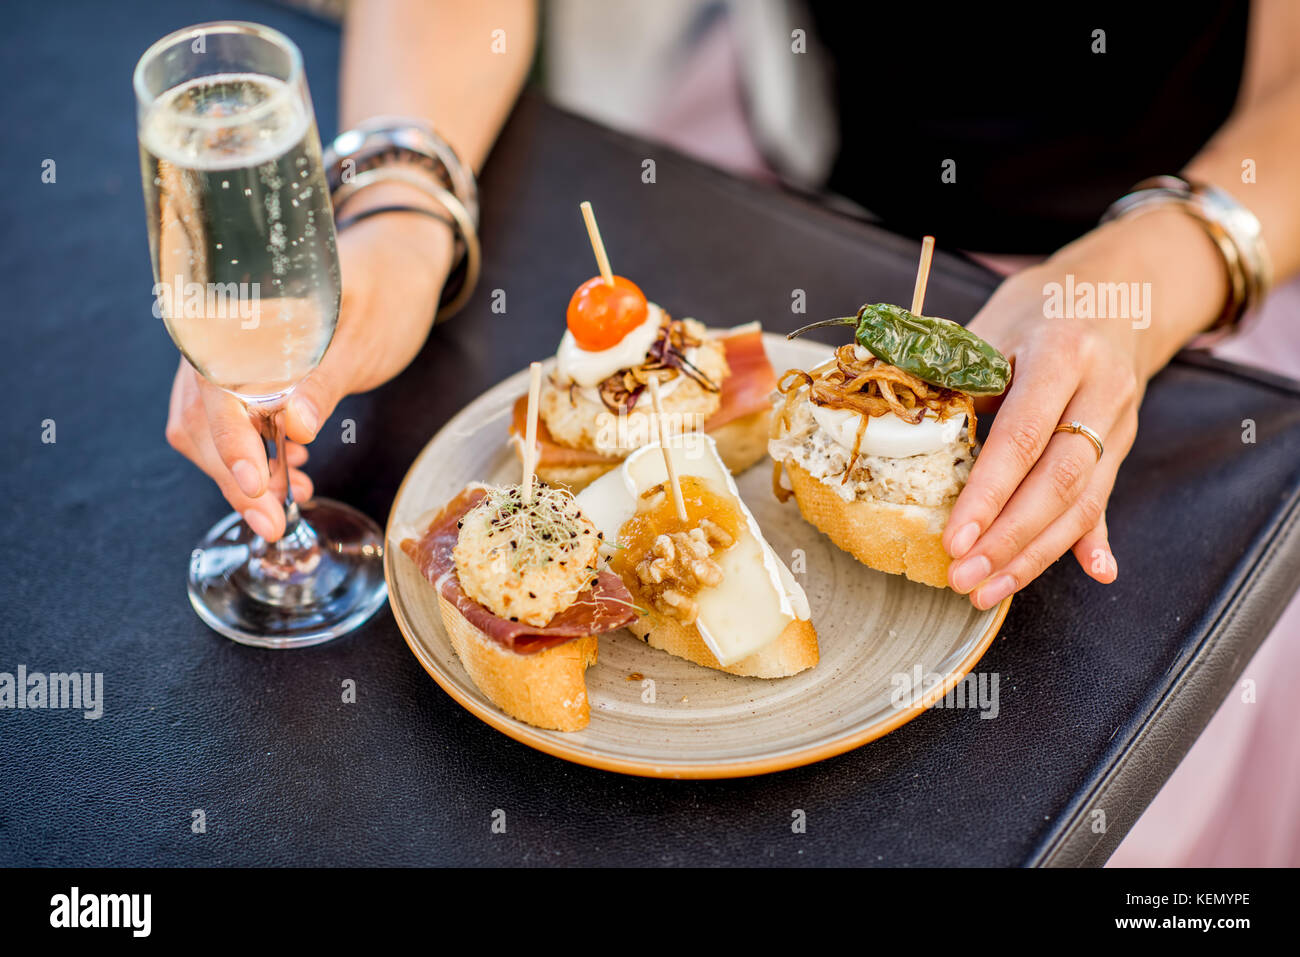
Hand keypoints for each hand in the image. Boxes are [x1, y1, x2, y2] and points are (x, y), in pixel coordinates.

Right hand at [165, 207, 452, 540]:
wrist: (396, 264)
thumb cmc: (384, 289)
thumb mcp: (364, 338)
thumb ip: (325, 379)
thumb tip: (293, 427)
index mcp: (245, 314)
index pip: (216, 387)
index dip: (231, 442)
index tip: (256, 486)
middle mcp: (222, 335)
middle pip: (201, 417)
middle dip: (235, 476)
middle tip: (274, 521)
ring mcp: (229, 355)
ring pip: (208, 427)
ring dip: (243, 472)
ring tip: (290, 497)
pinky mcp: (246, 372)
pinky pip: (231, 420)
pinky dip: (255, 455)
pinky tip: (292, 471)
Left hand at [941, 208, 1222, 608]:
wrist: (1114, 289)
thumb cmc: (1036, 308)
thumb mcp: (990, 326)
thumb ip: (950, 379)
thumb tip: (888, 426)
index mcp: (1062, 352)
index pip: (1023, 435)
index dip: (988, 492)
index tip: (954, 536)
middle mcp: (1101, 390)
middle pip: (1060, 480)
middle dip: (1009, 538)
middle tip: (964, 576)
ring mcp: (1119, 422)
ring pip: (1084, 500)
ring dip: (1035, 554)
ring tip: (989, 589)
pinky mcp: (1121, 446)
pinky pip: (1105, 498)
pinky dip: (1094, 539)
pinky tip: (1095, 573)